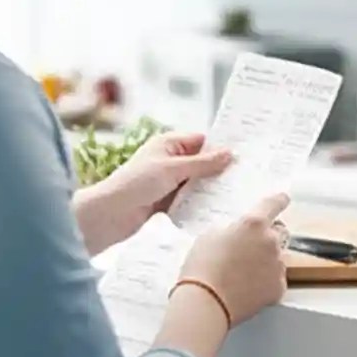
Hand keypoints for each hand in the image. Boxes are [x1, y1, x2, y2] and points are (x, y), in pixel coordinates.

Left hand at [74, 132, 230, 253]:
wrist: (109, 215)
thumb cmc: (135, 183)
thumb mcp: (173, 169)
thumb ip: (202, 163)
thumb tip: (229, 153)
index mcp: (168, 144)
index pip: (201, 141)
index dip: (221, 148)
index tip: (244, 155)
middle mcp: (169, 160)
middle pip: (202, 163)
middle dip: (219, 170)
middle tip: (246, 177)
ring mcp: (168, 182)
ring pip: (197, 183)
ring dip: (211, 189)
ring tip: (237, 195)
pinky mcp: (167, 201)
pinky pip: (190, 200)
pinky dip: (200, 204)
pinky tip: (218, 210)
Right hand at [178, 194, 289, 326]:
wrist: (206, 302)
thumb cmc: (202, 267)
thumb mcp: (211, 235)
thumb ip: (232, 229)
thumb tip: (239, 235)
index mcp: (254, 223)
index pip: (274, 204)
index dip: (279, 200)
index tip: (283, 198)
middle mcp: (271, 241)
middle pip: (279, 232)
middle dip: (268, 237)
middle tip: (250, 248)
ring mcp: (278, 265)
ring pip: (278, 257)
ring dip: (267, 260)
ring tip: (244, 273)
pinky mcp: (279, 287)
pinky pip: (276, 278)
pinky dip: (267, 281)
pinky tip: (248, 287)